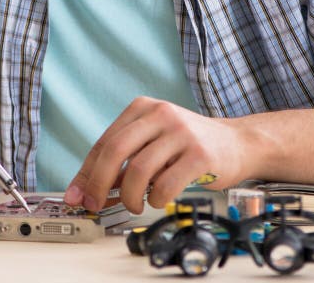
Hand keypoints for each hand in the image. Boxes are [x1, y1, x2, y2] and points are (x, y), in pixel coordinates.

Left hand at [63, 96, 249, 213]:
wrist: (236, 143)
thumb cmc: (188, 145)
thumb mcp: (153, 140)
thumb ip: (124, 159)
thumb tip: (88, 190)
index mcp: (143, 107)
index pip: (105, 141)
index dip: (87, 172)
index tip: (77, 196)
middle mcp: (161, 113)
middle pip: (115, 150)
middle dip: (99, 184)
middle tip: (96, 205)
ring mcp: (181, 132)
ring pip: (138, 170)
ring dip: (130, 197)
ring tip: (136, 204)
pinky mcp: (199, 154)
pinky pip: (165, 184)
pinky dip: (155, 199)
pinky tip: (159, 199)